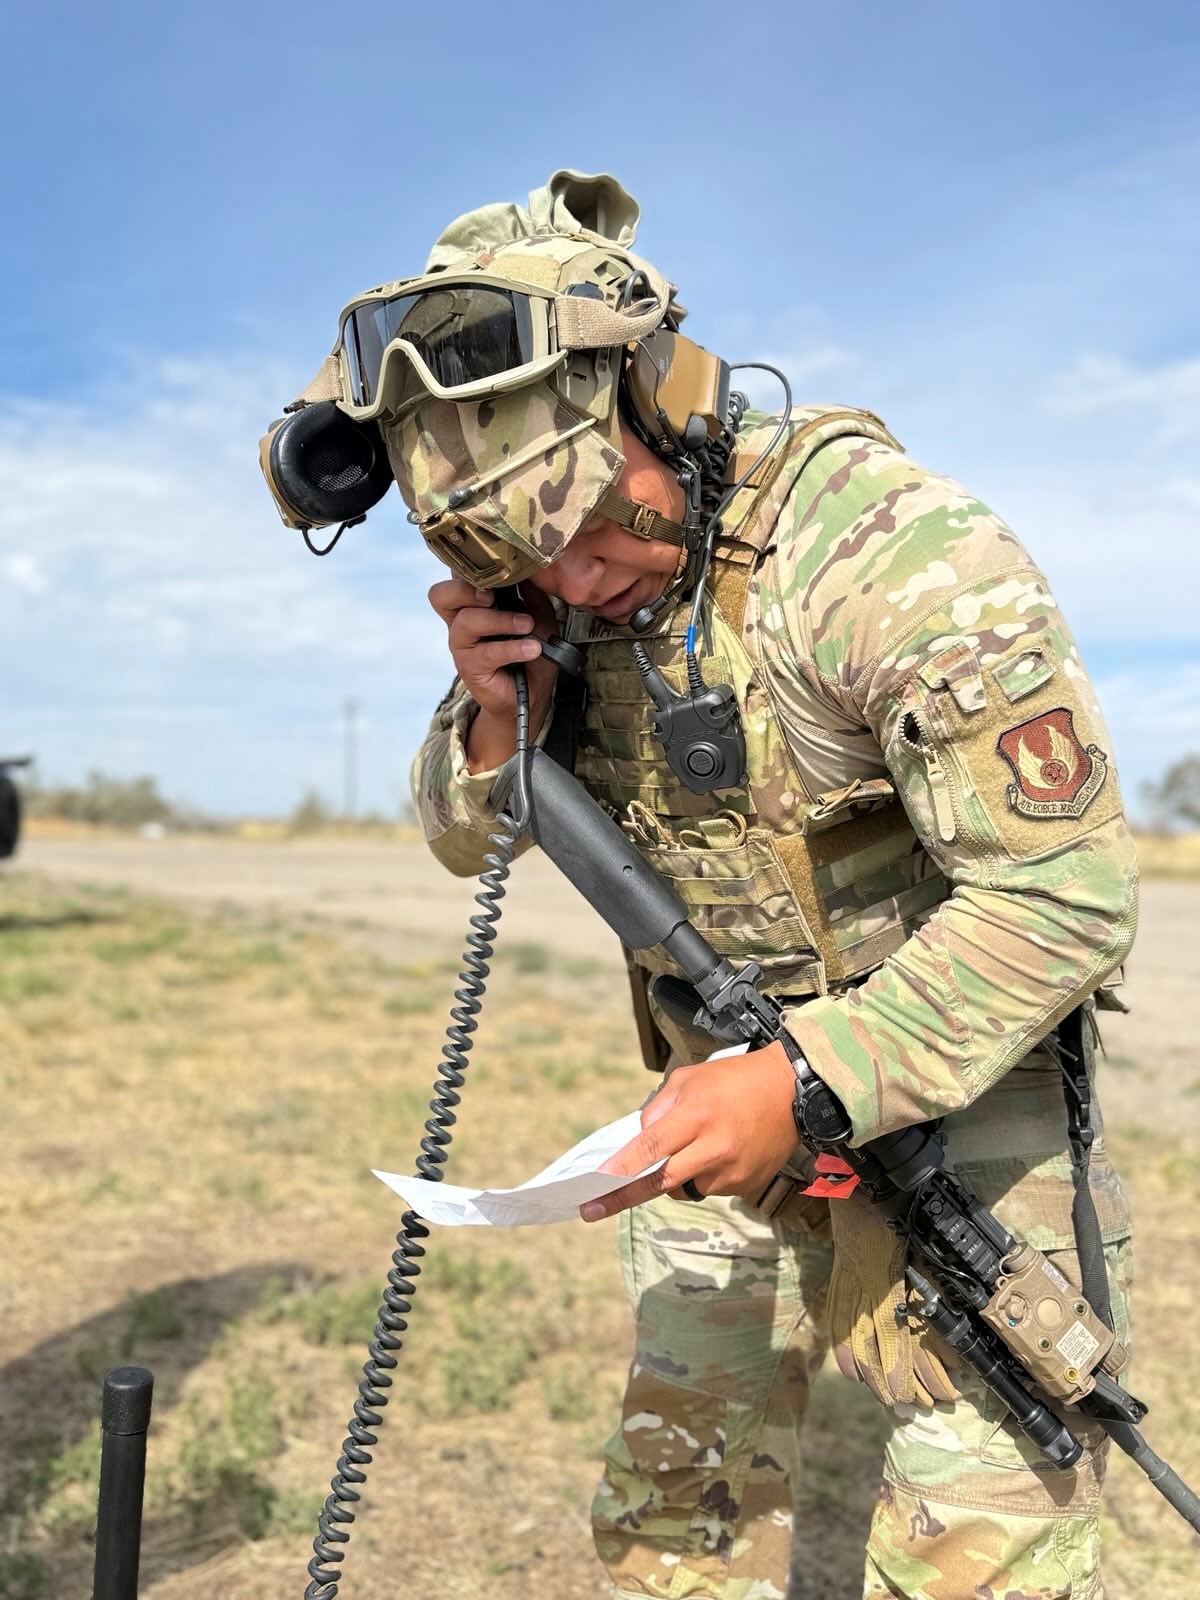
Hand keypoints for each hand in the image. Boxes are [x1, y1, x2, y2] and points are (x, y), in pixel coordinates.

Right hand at [427, 579, 559, 769]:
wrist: (533, 692)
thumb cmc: (531, 649)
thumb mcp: (538, 614)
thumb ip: (530, 592)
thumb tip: (528, 567)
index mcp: (472, 604)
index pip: (453, 578)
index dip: (465, 569)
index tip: (492, 566)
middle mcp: (461, 622)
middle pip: (441, 595)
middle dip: (466, 590)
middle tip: (493, 596)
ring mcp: (463, 646)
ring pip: (467, 621)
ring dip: (501, 620)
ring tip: (527, 626)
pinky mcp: (470, 669)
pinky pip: (487, 653)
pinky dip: (513, 648)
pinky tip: (532, 649)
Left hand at [580, 1039, 798, 1220]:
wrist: (791, 1093)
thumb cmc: (735, 1080)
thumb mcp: (689, 1079)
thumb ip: (659, 1108)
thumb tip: (638, 1139)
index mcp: (697, 1116)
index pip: (650, 1147)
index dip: (620, 1169)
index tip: (595, 1184)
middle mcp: (714, 1148)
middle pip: (660, 1182)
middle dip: (623, 1196)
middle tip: (591, 1208)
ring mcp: (731, 1172)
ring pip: (683, 1187)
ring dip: (673, 1175)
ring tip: (691, 1147)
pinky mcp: (744, 1186)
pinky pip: (708, 1188)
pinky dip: (701, 1175)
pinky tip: (717, 1151)